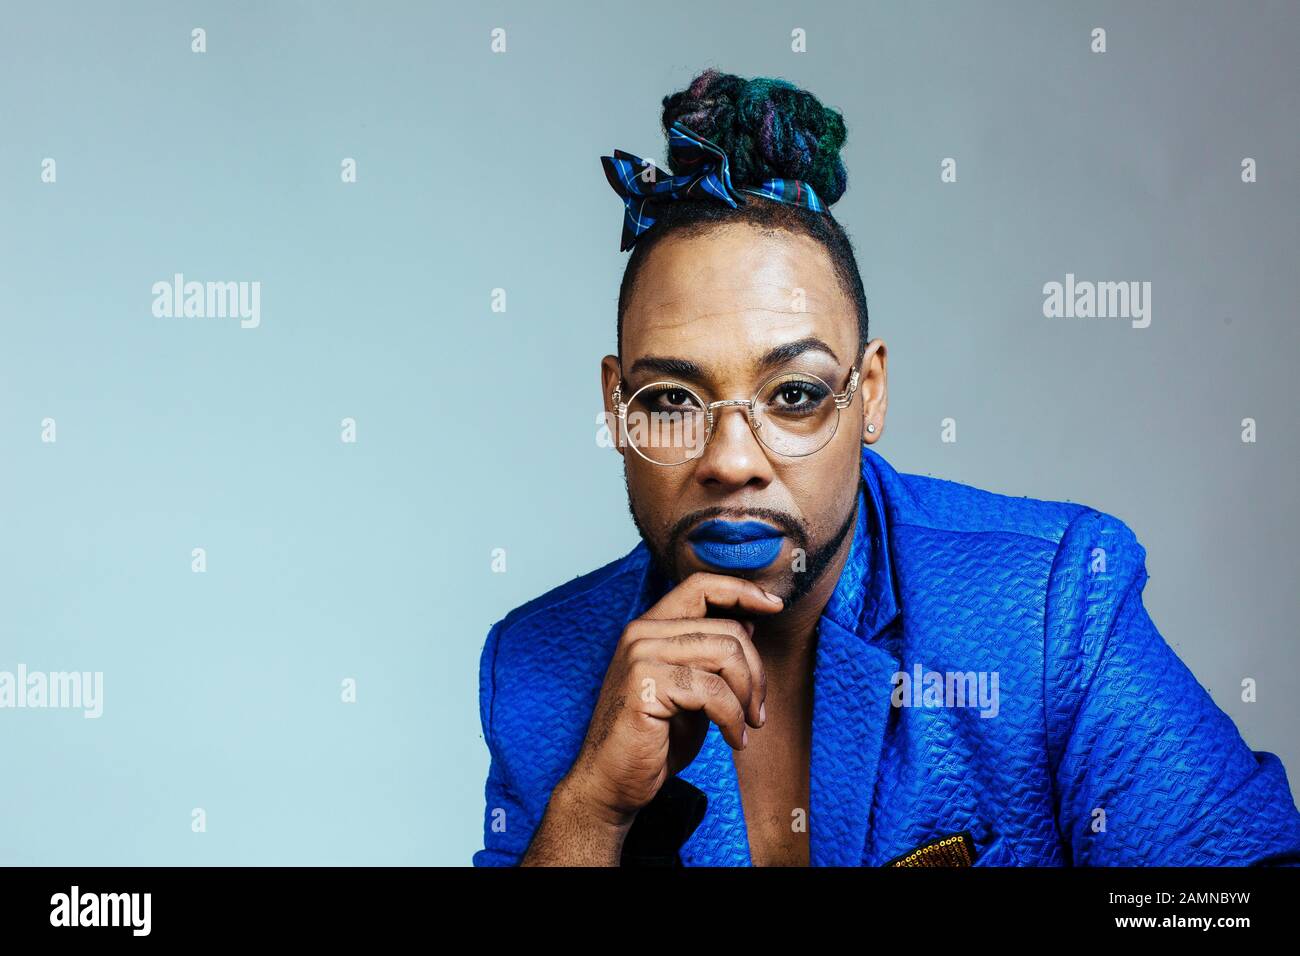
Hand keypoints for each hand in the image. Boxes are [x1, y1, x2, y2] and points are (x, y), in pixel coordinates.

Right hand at [559, 572, 782, 828]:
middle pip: (727, 628)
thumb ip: (710, 656)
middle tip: (758, 710)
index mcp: (650, 627)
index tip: (775, 606)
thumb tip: (748, 625)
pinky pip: (713, 692)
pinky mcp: (646, 685)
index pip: (701, 586)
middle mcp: (642, 633)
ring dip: (748, 695)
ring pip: (725, 654)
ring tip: (747, 724)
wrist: (611, 783)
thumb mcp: (690, 690)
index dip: (742, 591)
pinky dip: (733, 719)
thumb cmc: (653, 740)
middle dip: (756, 671)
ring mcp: (641, 656)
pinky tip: (734, 739)